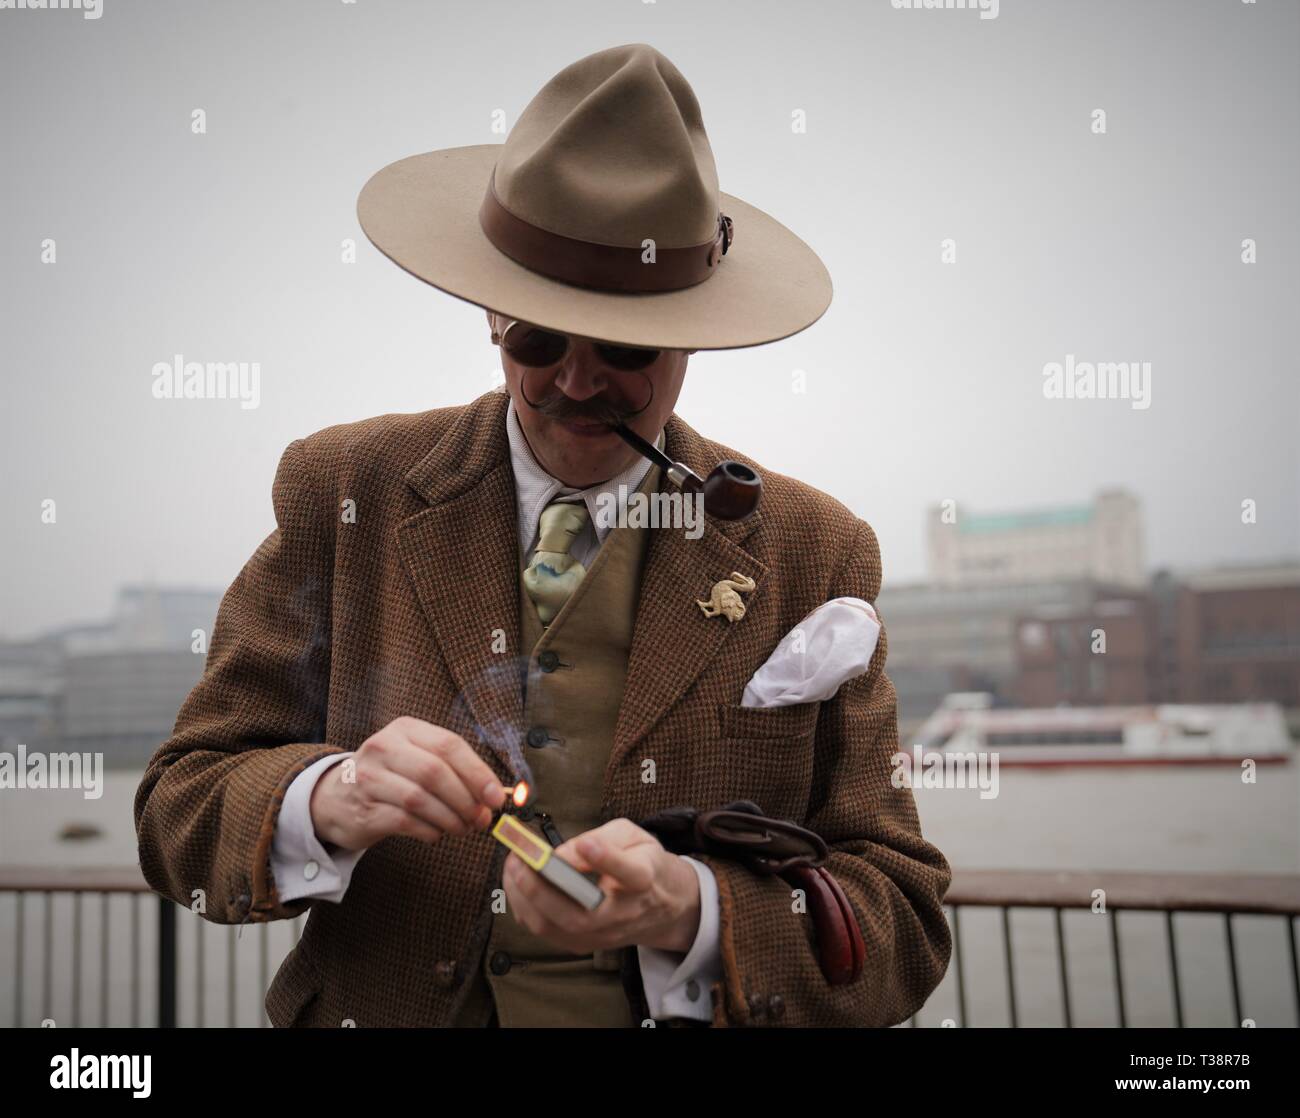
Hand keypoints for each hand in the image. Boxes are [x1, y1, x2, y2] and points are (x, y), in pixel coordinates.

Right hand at [309, 716, 505, 851]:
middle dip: (466, 799)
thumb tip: (494, 795)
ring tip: (463, 828)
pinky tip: (437, 834)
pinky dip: (429, 830)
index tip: (496, 797)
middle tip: (481, 819)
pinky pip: (404, 821)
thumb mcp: (417, 758)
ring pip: (420, 798)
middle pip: (435, 771)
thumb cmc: (390, 777)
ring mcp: (369, 777)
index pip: (449, 745)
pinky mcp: (363, 808)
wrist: (335, 797)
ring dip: (450, 818)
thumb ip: (454, 770)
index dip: (477, 773)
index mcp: (406, 729)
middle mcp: (384, 747)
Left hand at [502, 818, 701, 953]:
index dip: (607, 859)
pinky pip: (547, 933)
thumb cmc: (641, 862)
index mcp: (643, 879)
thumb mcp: (632, 836)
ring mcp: (602, 934)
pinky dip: (525, 909)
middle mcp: (623, 914)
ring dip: (525, 898)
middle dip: (541, 887)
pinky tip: (516, 885)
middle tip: (518, 859)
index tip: (586, 844)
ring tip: (511, 867)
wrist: (660, 904)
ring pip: (557, 927)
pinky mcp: (585, 944)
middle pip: (580, 914)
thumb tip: (562, 854)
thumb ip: (602, 839)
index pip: (630, 873)